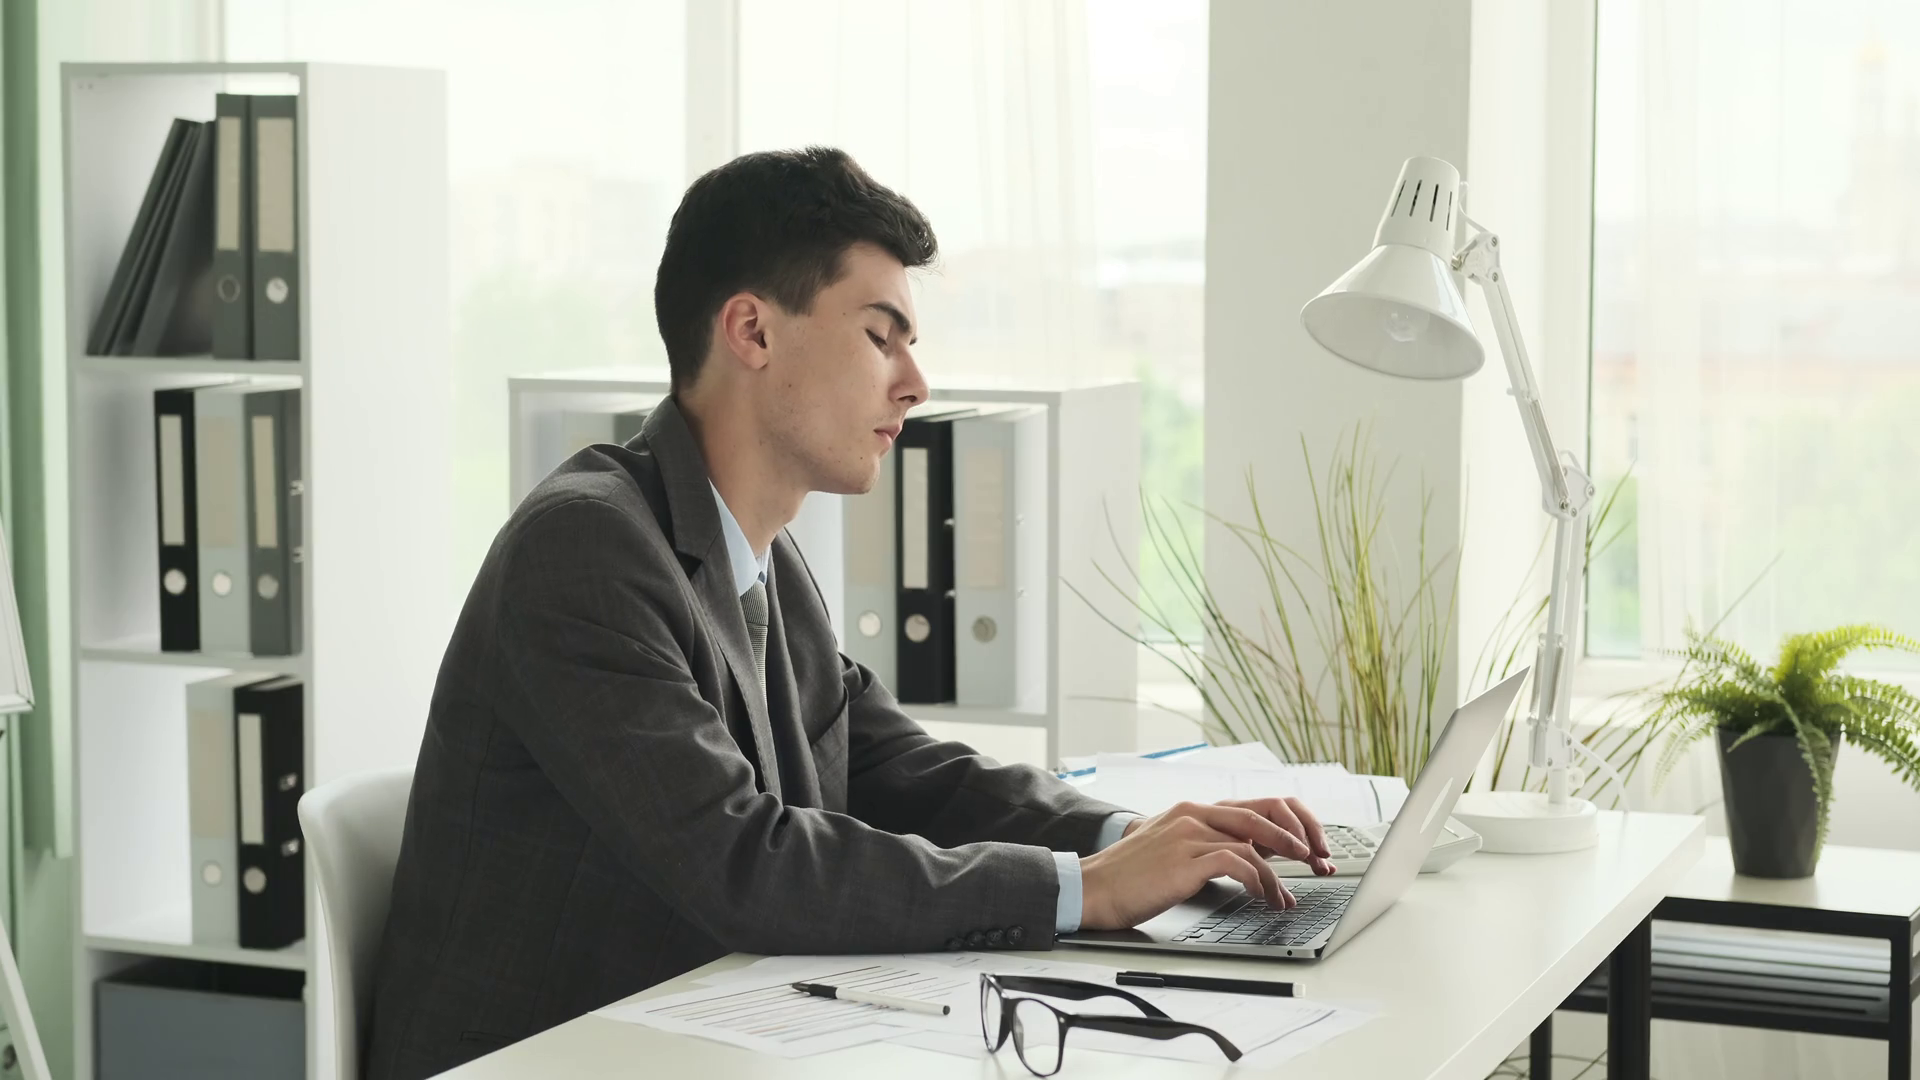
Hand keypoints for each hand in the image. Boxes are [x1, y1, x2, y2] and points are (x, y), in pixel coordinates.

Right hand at [1079, 800, 1336, 931]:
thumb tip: (1251, 861)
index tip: (1314, 846)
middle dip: (1302, 838)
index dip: (1295, 822)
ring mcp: (1190, 833)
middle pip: (1267, 812)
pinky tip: (1264, 897)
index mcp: (1196, 810)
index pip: (1261, 803)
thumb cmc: (1131, 877)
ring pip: (1256, 841)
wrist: (1092, 888)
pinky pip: (1238, 862)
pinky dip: (1260, 881)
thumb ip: (1208, 846)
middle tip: (1321, 862)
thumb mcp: (1174, 851)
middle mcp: (1196, 814)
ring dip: (1282, 871)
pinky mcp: (1185, 858)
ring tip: (1287, 897)